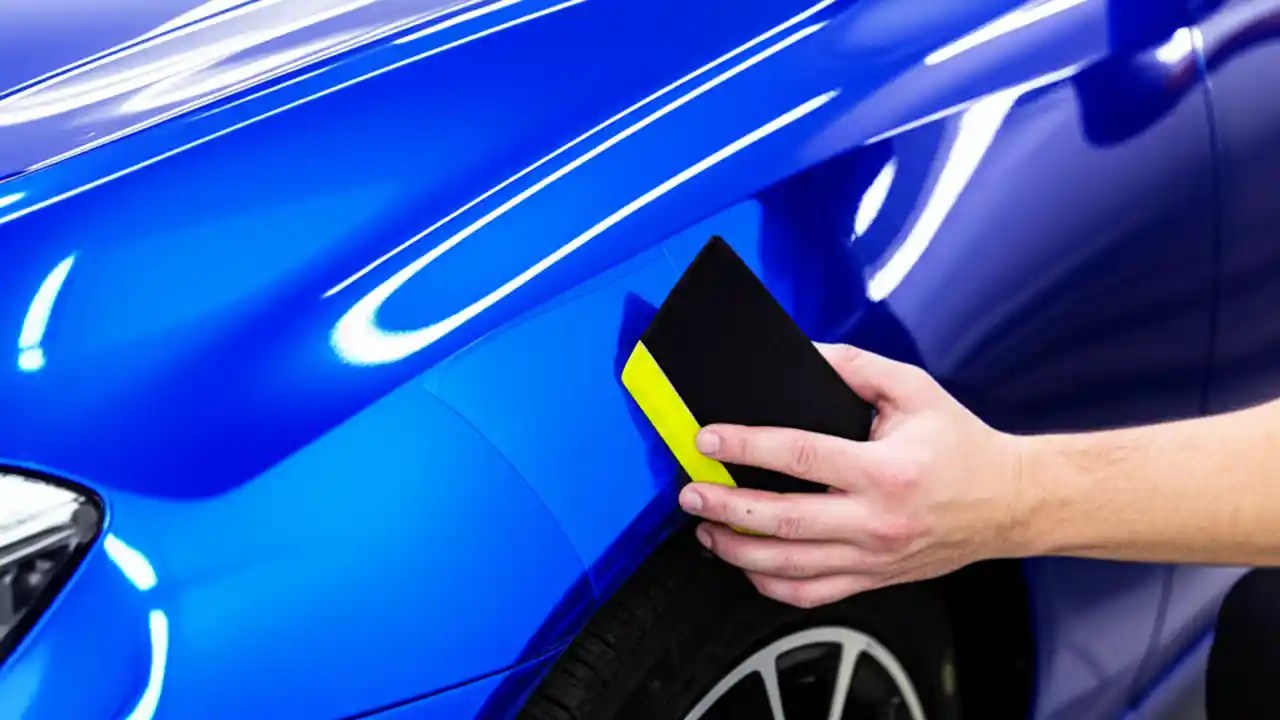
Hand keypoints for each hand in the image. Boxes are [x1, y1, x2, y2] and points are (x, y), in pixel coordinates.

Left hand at [677, 343, 1030, 607]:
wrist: (1008, 503)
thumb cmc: (960, 446)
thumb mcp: (913, 390)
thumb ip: (854, 367)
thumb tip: (802, 355)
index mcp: (886, 471)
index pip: (801, 456)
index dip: (747, 446)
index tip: (709, 440)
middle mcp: (877, 521)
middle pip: (783, 522)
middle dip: (725, 507)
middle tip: (691, 492)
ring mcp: (873, 559)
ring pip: (789, 569)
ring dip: (737, 550)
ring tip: (705, 528)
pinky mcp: (873, 580)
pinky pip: (809, 594)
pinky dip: (768, 584)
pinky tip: (746, 562)